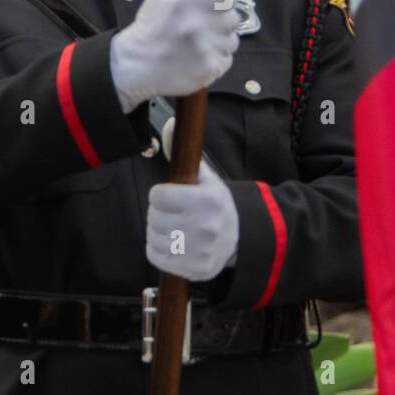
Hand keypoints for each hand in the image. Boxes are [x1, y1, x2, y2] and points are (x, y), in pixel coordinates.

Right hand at [109, 0, 240, 112]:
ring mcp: (207, 48)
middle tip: (198, 25)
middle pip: (232, 17)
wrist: (136, 65)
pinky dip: (216, 59)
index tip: (207, 5)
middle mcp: (201, 24)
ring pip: (232, 40)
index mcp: (192, 0)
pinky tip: (196, 57)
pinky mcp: (210, 69)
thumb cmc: (151, 23)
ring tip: (196, 42)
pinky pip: (227, 59)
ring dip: (219, 40)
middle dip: (219, 20)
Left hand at [145, 158, 238, 280]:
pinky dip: (157, 249)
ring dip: (157, 232)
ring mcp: (200, 251)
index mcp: (207, 200)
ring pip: (153, 238)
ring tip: (172, 228)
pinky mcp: (195, 269)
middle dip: (158, 213)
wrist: (241, 239)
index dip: (160, 195)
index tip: (169, 196)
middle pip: (154, 217)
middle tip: (171, 213)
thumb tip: (169, 125)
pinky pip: (155, 257)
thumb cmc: (217, 206)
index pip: (158, 196)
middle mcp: (204, 226)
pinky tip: (171, 244)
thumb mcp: (206, 178)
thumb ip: (185, 154)